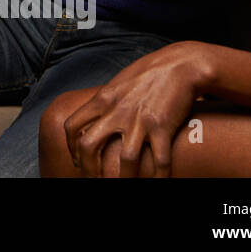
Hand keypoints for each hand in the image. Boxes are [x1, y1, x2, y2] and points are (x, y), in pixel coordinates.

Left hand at [62, 41, 209, 177]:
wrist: (180, 64)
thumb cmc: (148, 73)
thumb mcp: (118, 83)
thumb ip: (106, 101)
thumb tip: (95, 117)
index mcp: (103, 99)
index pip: (72, 125)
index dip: (70, 147)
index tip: (76, 159)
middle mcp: (117, 110)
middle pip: (89, 145)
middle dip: (88, 168)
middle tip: (94, 179)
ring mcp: (140, 120)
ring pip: (126, 159)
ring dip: (124, 179)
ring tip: (124, 187)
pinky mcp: (163, 127)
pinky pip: (160, 160)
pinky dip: (159, 177)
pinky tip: (157, 183)